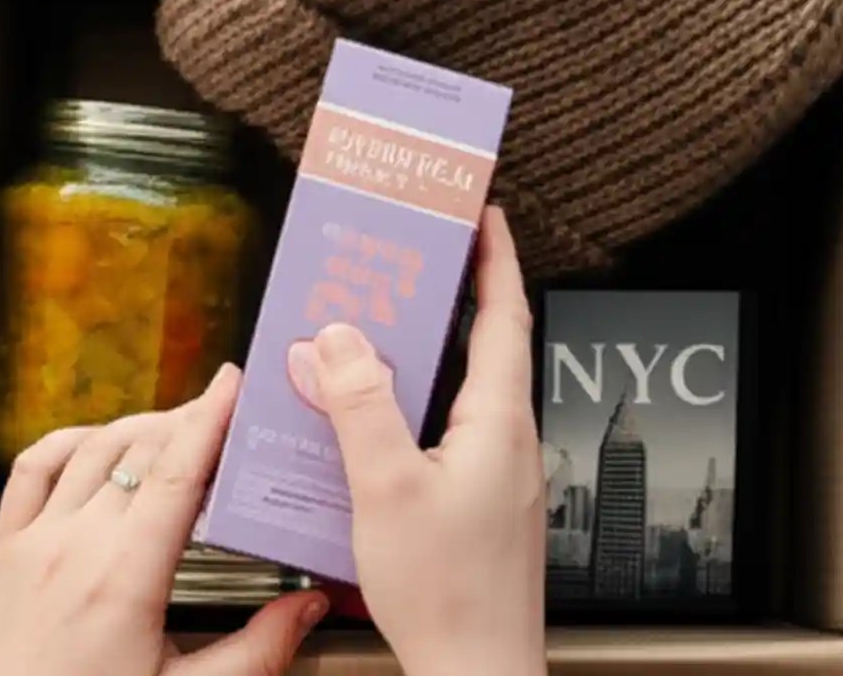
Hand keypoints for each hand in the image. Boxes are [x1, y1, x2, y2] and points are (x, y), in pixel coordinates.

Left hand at [0, 365, 328, 675]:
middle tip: (228, 414)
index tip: (234, 382)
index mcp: (124, 577)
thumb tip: (307, 608)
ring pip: (93, 449)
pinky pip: (32, 470)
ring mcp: (33, 543)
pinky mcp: (3, 554)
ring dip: (140, 426)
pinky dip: (70, 442)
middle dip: (189, 420)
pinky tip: (97, 444)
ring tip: (177, 428)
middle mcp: (75, 545)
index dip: (210, 417)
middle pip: (141, 449)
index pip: (178, 470)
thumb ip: (255, 651)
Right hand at [290, 207, 545, 675]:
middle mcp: (506, 439)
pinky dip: (409, 409)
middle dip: (442, 300)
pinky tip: (365, 426)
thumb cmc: (448, 594)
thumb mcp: (387, 488)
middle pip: (478, 346)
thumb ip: (361, 406)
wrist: (476, 673)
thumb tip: (336, 339)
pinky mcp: (477, 502)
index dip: (494, 257)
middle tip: (401, 265)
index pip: (503, 315)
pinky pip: (443, 432)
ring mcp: (496, 472)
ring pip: (456, 392)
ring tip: (367, 336)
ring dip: (418, 359)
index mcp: (498, 421)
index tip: (479, 213)